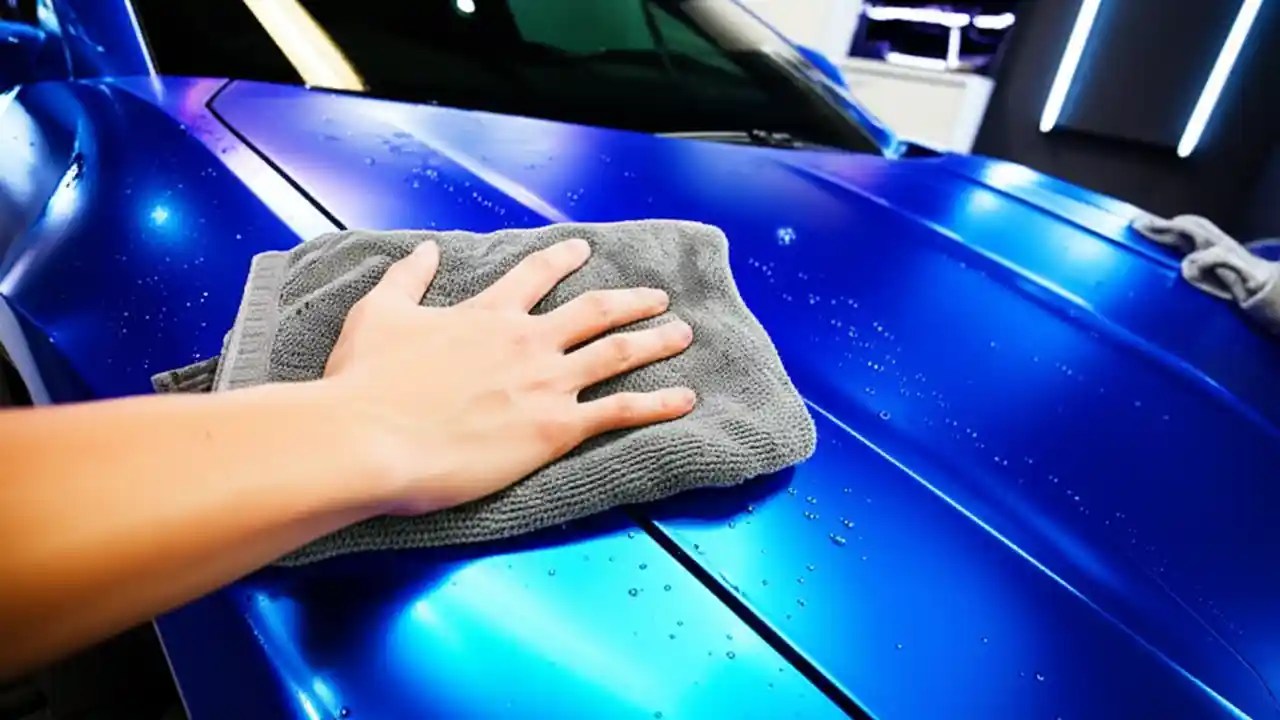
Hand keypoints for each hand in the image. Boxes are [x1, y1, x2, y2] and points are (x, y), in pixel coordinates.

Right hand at [321, 238, 695, 514]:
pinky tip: (685, 400)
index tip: (583, 249)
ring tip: (681, 333)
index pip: (536, 275)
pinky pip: (620, 411)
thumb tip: (425, 251)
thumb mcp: (379, 314)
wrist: (372, 439)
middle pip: (595, 311)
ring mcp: (546, 382)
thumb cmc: (366, 383)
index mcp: (487, 313)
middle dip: (631, 300)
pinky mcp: (556, 427)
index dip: (563, 258)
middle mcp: (526, 340)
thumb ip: (407, 278)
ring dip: (655, 341)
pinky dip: (658, 405)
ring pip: (618, 352)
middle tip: (656, 297)